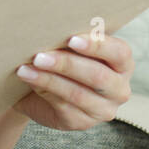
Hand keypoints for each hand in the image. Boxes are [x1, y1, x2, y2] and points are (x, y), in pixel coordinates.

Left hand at [12, 33, 133, 130]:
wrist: (41, 92)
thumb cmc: (63, 60)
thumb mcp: (72, 48)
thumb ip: (74, 38)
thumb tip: (55, 25)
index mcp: (123, 64)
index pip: (119, 53)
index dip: (97, 46)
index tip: (71, 39)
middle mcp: (119, 89)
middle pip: (97, 76)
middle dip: (66, 64)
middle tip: (39, 56)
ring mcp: (102, 110)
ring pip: (77, 94)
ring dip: (48, 79)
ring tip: (25, 68)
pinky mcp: (82, 122)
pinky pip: (63, 106)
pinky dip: (43, 91)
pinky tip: (28, 79)